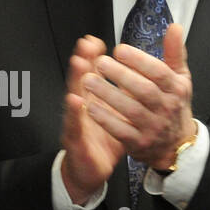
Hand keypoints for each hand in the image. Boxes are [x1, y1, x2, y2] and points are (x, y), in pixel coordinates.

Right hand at [60, 34, 124, 203]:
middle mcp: (82, 108)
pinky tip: (76, 101)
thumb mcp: (118, 112)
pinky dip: (74, 113)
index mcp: (93, 99)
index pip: (91, 73)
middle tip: (86, 45)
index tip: (94, 40)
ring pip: (74, 98)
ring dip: (75, 80)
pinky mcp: (75, 141)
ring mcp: (76, 123)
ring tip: (78, 63)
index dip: (92, 56)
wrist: (92, 169)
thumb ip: (125, 89)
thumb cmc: (104, 137)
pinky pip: (74, 126)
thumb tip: (135, 68)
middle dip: (83, 61)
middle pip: (80, 80)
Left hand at [84, 24, 195, 169]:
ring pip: (131, 110)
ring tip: (89, 80)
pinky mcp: (139, 143)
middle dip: (120, 75)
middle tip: (100, 62)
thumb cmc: (174, 105)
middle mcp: (167, 108)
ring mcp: (153, 127)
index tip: (119, 50)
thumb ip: (174, 52)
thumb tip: (175, 27)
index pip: (159, 73)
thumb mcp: (180, 78)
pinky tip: (90, 106)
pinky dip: (105, 119)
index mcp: (177, 89)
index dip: (139, 60)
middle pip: (144, 91)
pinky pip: (120, 131)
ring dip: (108, 94)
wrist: (176, 144)